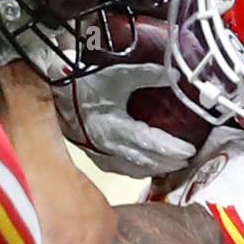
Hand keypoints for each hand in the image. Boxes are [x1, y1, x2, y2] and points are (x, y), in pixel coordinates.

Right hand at [54, 63, 196, 178]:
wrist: (54, 92)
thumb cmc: (82, 82)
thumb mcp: (117, 74)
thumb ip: (147, 74)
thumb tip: (175, 75)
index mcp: (114, 126)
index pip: (151, 144)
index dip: (172, 149)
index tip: (190, 150)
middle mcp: (107, 145)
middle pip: (145, 161)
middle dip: (169, 162)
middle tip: (188, 160)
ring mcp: (99, 153)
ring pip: (133, 169)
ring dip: (155, 169)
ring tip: (172, 165)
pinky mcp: (93, 154)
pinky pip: (120, 169)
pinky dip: (137, 170)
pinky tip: (145, 167)